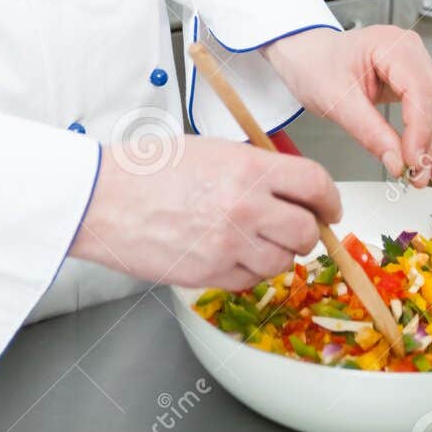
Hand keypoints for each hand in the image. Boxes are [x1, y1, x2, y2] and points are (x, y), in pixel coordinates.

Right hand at [69, 136, 340, 289]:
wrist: (102, 199)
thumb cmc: (149, 170)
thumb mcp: (213, 151)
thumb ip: (256, 167)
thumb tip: (292, 188)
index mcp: (248, 168)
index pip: (315, 184)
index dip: (329, 198)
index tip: (329, 207)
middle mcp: (245, 207)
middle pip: (307, 230)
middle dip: (307, 230)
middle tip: (296, 226)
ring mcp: (228, 245)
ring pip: (283, 261)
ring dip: (278, 253)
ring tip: (255, 238)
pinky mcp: (210, 274)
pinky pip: (251, 280)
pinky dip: (249, 270)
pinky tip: (230, 252)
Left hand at [262, 26, 431, 187]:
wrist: (305, 56)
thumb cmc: (315, 66)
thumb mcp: (336, 101)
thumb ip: (369, 132)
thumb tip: (397, 162)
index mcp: (391, 45)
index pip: (419, 90)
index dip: (420, 130)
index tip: (413, 162)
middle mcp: (411, 50)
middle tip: (423, 177)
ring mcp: (416, 64)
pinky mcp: (415, 80)